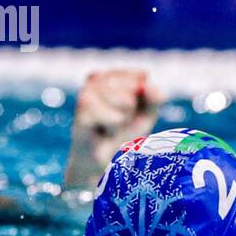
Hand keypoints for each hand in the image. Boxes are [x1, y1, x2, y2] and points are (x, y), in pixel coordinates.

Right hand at [63, 69, 166, 189]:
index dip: (143, 99)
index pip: (142, 77)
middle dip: (133, 110)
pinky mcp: (82, 111)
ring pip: (126, 101)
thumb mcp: (145, 114)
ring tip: (110, 128)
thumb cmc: (122, 134)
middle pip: (135, 88)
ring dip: (124, 120)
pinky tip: (102, 133)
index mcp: (110, 75)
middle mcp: (95, 79)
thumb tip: (149, 84)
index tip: (130, 112)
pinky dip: (115, 129)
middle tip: (118, 122)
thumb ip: (154, 98)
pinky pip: (116, 118)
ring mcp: (86, 93)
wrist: (100, 161)